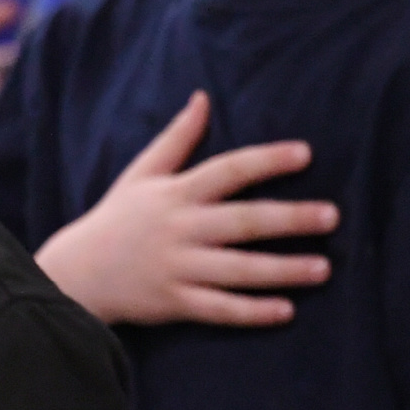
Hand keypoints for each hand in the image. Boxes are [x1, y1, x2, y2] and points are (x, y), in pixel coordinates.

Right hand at [34, 91, 336, 326]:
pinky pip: (220, 308)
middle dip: (290, 218)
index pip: (228, 170)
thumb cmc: (116, 218)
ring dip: (283, 270)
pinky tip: (286, 311)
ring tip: (324, 268)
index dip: (266, 160)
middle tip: (332, 215)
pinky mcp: (175, 302)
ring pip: (239, 270)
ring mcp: (178, 268)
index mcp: (176, 193)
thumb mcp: (142, 173)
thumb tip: (203, 97)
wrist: (77, 272)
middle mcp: (180, 229)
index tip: (305, 153)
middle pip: (243, 221)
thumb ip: (177, 138)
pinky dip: (252, 311)